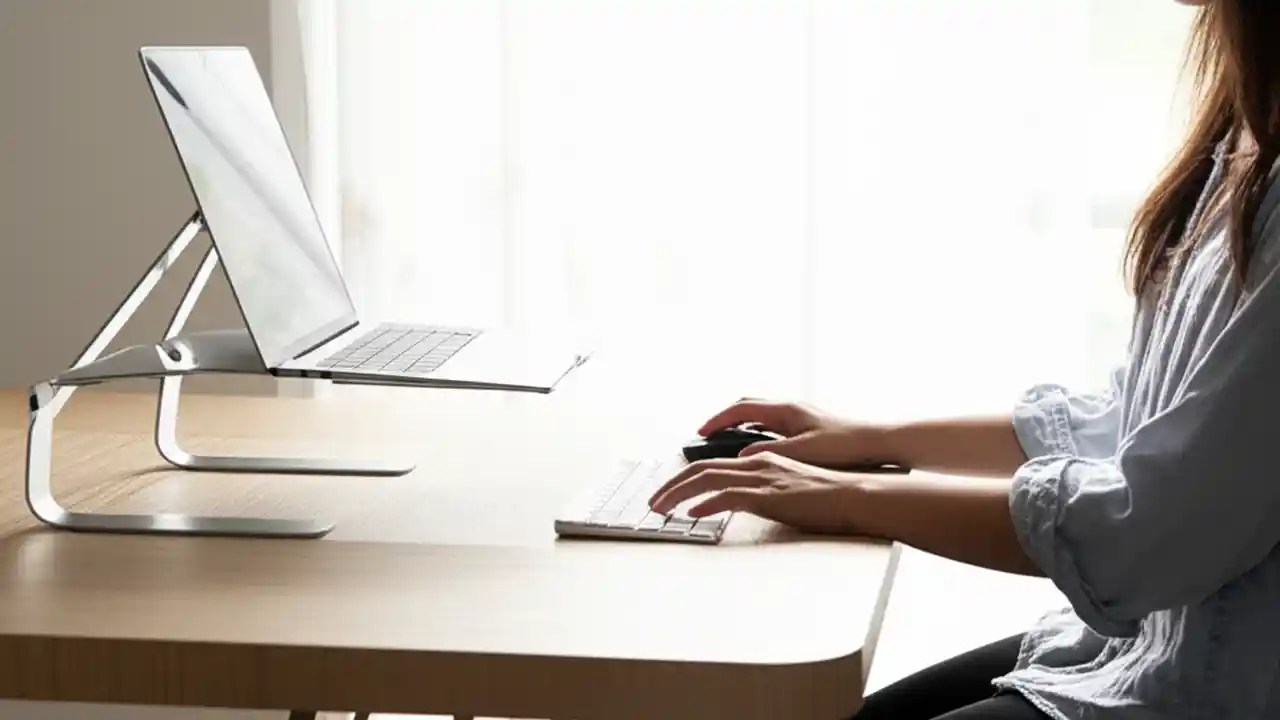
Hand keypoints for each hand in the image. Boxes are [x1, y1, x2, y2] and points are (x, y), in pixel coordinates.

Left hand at [648, 452, 866, 533]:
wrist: (852, 496)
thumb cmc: (824, 498)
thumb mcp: (784, 491)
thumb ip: (759, 493)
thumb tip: (736, 502)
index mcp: (758, 460)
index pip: (710, 466)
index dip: (684, 479)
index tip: (667, 494)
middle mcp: (755, 463)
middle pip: (700, 469)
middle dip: (671, 485)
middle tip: (652, 503)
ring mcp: (761, 478)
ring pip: (707, 479)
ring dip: (678, 494)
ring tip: (660, 510)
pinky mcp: (769, 495)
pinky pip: (729, 496)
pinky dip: (706, 504)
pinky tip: (693, 514)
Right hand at [700, 399, 895, 469]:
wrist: (879, 442)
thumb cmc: (844, 446)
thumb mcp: (802, 452)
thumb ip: (769, 453)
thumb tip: (742, 457)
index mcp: (785, 410)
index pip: (740, 409)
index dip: (717, 421)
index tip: (701, 433)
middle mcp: (791, 408)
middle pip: (747, 407)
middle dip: (725, 420)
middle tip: (708, 436)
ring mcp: (800, 415)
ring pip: (761, 416)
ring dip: (741, 427)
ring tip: (728, 445)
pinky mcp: (809, 425)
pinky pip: (774, 425)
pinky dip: (758, 433)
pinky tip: (759, 451)